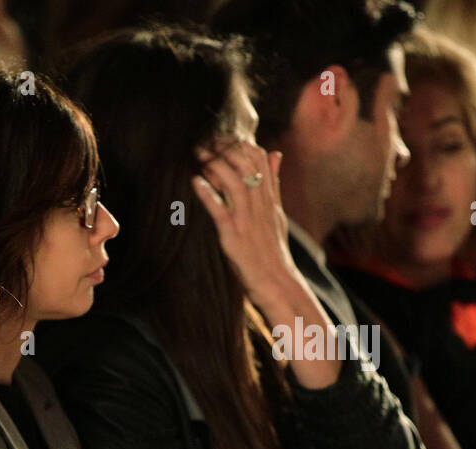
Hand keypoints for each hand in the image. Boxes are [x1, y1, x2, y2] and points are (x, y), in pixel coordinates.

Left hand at [192, 141, 340, 388]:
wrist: (279, 286)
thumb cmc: (272, 252)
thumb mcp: (275, 214)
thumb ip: (273, 184)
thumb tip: (275, 153)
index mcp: (270, 200)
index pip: (261, 159)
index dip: (241, 143)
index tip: (222, 135)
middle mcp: (261, 207)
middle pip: (248, 166)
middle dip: (225, 149)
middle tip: (205, 139)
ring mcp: (248, 223)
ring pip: (236, 184)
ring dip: (216, 166)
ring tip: (199, 154)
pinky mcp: (235, 239)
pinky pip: (221, 212)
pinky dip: (208, 195)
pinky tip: (196, 182)